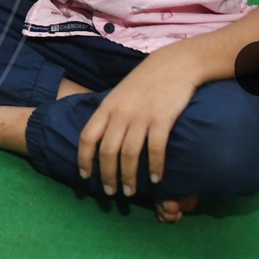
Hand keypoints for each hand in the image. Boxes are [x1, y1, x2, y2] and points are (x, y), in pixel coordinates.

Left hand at [76, 50, 199, 196]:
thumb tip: (101, 139)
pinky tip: (156, 179)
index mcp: (106, 107)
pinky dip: (154, 167)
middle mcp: (120, 113)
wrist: (174, 64)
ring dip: (129, 177)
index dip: (84, 159)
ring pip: (129, 154)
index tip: (85, 177)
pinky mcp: (162, 118)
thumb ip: (110, 115)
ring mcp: (141, 116)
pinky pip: (155, 149)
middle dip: (107, 176)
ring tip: (131, 192)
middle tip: (111, 193)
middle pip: (107, 151)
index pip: (87, 137)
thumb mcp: (119, 95)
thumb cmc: (146, 82)